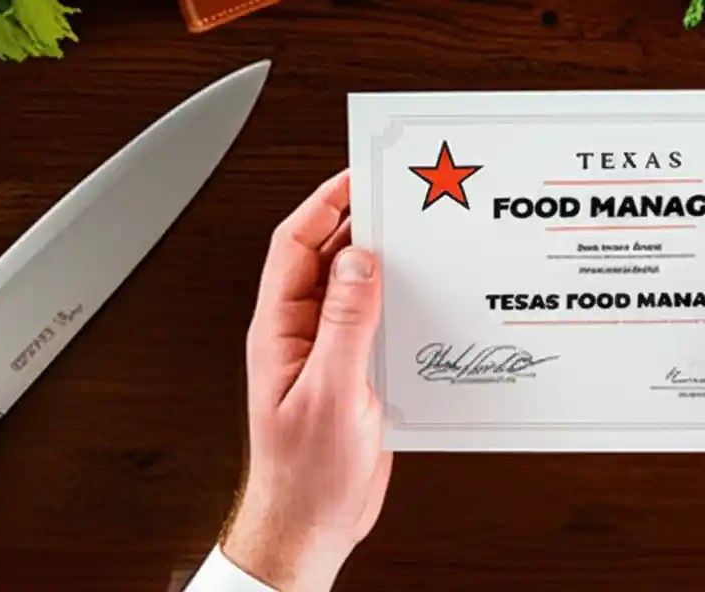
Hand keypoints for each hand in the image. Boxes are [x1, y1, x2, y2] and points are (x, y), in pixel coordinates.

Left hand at [222, 171, 391, 590]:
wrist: (310, 530)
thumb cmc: (305, 477)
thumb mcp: (332, 393)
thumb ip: (346, 323)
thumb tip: (359, 259)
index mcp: (279, 329)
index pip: (294, 245)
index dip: (324, 203)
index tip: (358, 176)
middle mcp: (301, 333)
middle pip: (328, 257)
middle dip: (361, 223)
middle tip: (401, 200)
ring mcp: (328, 353)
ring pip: (355, 289)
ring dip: (385, 264)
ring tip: (420, 241)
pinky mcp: (354, 375)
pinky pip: (376, 324)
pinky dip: (400, 305)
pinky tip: (425, 300)